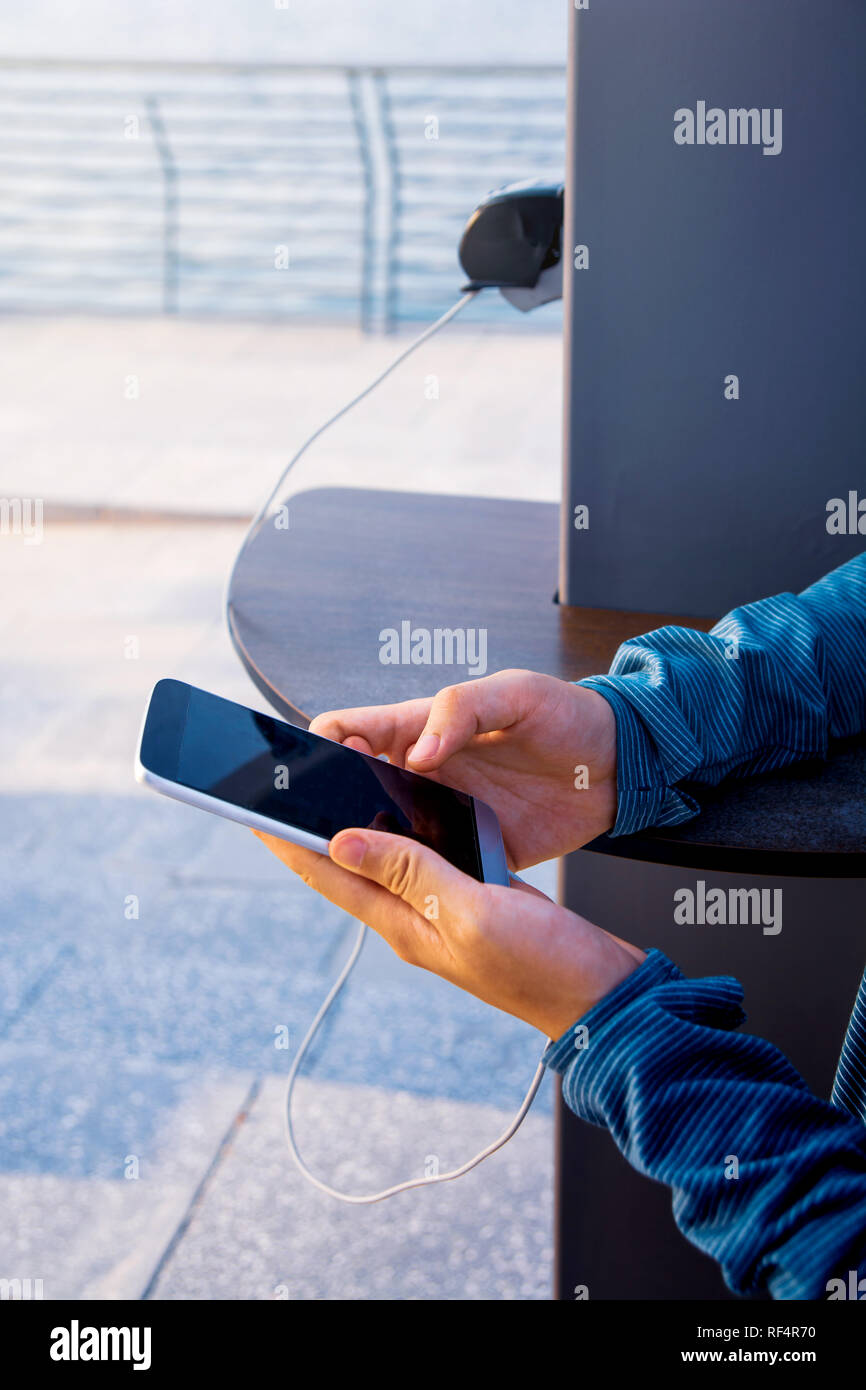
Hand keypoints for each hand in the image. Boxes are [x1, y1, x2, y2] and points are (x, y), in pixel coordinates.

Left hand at [254, 827, 643, 1040]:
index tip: (249, 804)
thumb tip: (341, 842)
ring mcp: (440, 912)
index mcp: (403, 923)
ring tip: (327, 789)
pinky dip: (403, 831)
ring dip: (352, 825)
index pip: (325, 874)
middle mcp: (412, 919)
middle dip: (308, 827)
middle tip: (282, 785)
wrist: (598, 998)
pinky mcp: (470, 901)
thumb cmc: (543, 967)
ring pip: (382, 860)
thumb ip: (411, 874)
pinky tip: (404, 811)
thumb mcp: (470, 913)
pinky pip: (422, 860)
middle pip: (345, 866)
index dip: (284, 839)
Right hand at [308, 669, 617, 870]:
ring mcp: (444, 811)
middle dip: (327, 805)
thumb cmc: (571, 716)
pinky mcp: (473, 848)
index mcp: (421, 726)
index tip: (324, 769)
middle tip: (320, 826)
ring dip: (366, 846)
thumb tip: (417, 751)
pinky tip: (409, 889)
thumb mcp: (519, 694)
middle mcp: (423, 771)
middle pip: (351, 788)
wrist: (624, 766)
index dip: (321, 747)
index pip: (346, 730)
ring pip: (383, 833)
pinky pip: (431, 867)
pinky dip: (415, 879)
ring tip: (354, 864)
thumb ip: (463, 710)